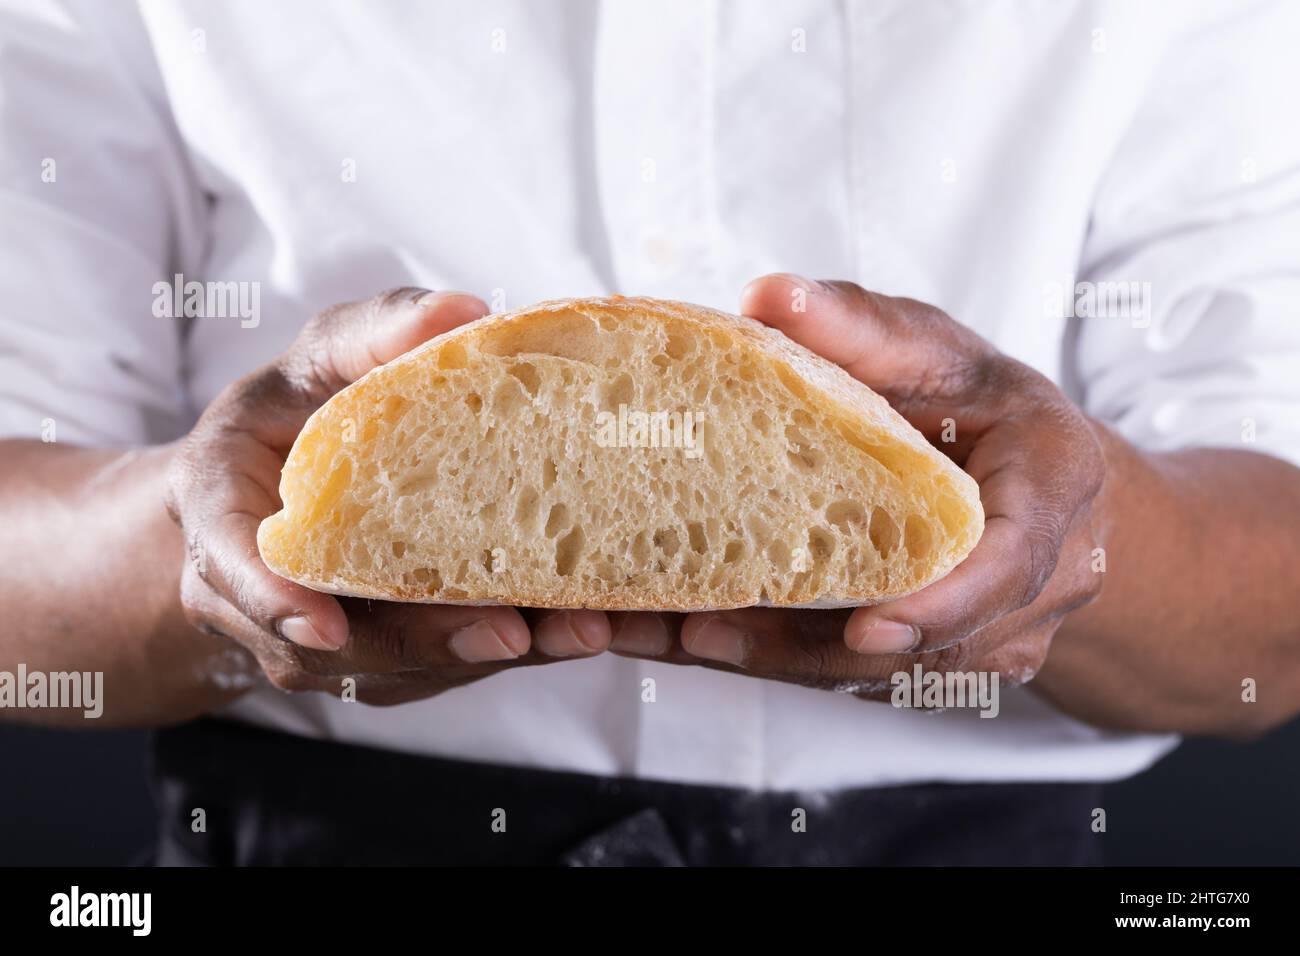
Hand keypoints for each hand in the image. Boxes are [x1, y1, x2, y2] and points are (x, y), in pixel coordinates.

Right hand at [166, 287, 610, 704]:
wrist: (285, 485)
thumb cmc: (298, 411)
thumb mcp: (322, 356)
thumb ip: (377, 332)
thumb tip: (461, 313)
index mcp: (223, 509)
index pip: (228, 560)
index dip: (271, 597)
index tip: (325, 625)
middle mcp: (262, 594)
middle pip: (334, 642)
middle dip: (426, 643)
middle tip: (508, 633)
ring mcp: (320, 640)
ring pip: (398, 668)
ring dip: (487, 655)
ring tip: (573, 634)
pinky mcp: (383, 660)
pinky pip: (440, 669)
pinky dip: (511, 651)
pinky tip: (579, 631)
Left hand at [610, 275, 1105, 699]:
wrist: (1022, 469)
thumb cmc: (978, 401)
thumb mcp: (933, 346)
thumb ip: (858, 324)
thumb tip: (766, 296)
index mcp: (1051, 487)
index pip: (1011, 562)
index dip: (946, 604)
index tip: (869, 630)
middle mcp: (1035, 582)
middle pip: (925, 642)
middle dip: (809, 649)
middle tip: (703, 634)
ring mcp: (992, 635)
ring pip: (879, 674)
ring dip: (769, 660)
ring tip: (667, 637)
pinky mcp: (936, 663)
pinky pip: (853, 673)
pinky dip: (767, 657)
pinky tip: (679, 639)